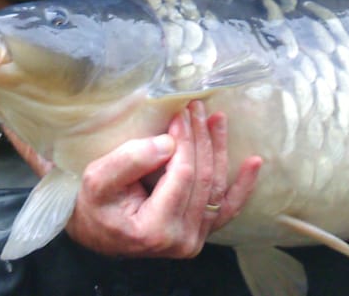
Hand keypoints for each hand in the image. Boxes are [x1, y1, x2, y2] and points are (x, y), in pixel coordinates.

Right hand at [50, 101, 261, 257]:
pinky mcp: (200, 232)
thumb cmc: (94, 205)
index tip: (179, 113)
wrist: (96, 231)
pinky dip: (242, 185)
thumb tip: (168, 142)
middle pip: (203, 179)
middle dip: (201, 138)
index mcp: (155, 230)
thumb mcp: (97, 179)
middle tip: (196, 107)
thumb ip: (130, 160)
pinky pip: (227, 208)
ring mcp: (194, 238)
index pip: (182, 175)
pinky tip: (254, 162)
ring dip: (220, 150)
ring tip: (217, 118)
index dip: (184, 141)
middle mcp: (181, 240)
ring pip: (216, 188)